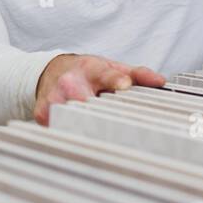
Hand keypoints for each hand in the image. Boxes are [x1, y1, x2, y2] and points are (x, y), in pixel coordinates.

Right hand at [33, 54, 166, 125]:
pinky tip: (81, 134)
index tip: (124, 85)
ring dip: (90, 130)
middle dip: (105, 117)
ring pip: (74, 121)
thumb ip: (137, 74)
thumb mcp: (111, 67)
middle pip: (87, 104)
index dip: (114, 80)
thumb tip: (160, 82)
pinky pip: (61, 130)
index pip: (103, 75)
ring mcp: (53, 100)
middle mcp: (68, 83)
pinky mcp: (42, 115)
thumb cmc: (86, 72)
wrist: (51, 71)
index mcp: (89, 69)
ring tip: (102, 134)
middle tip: (123, 131)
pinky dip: (73, 135)